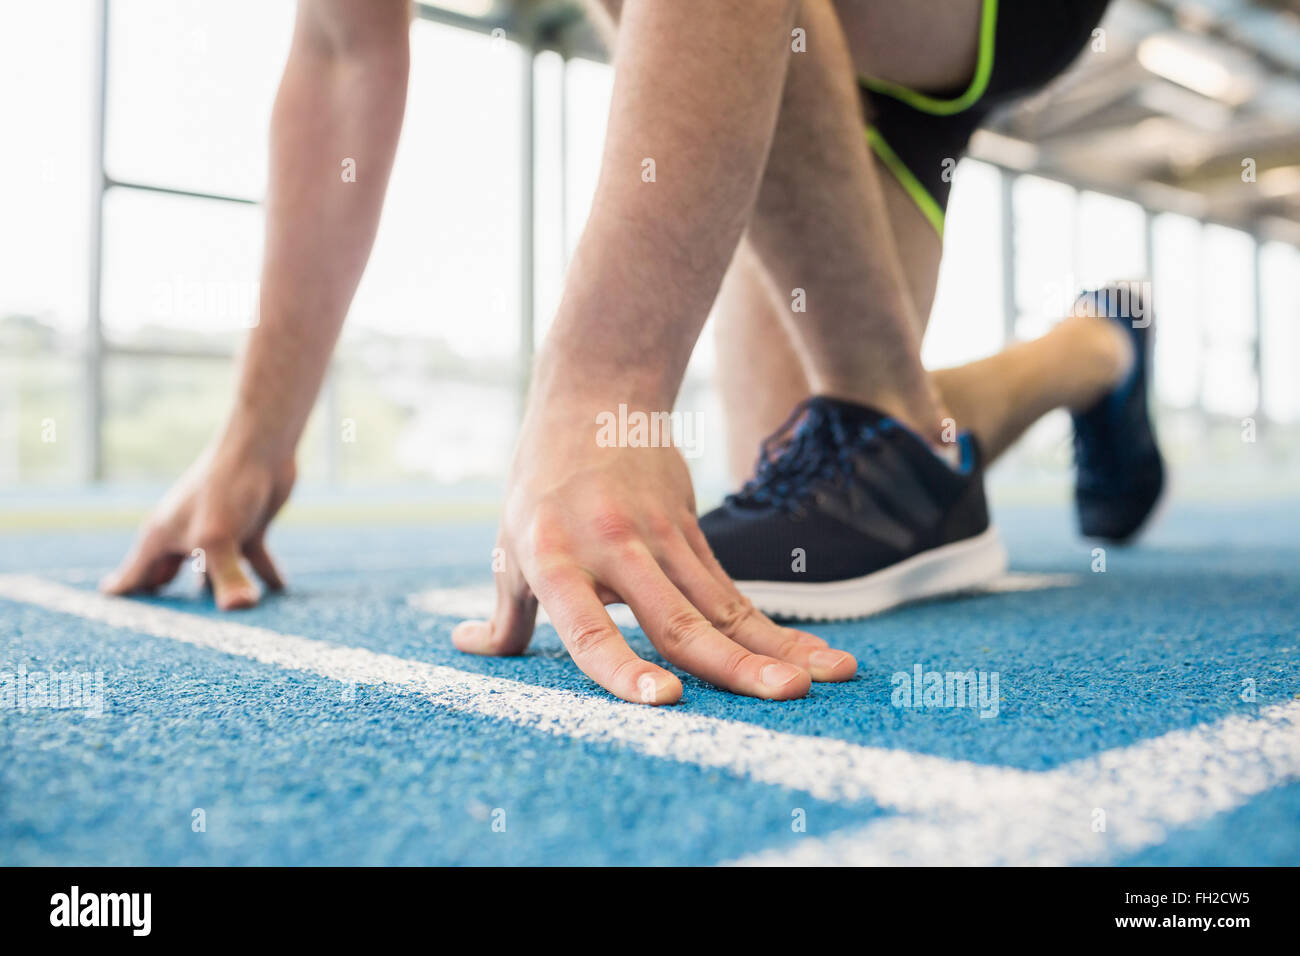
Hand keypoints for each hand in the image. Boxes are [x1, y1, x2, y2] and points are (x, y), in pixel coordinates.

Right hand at [100, 444, 295, 609]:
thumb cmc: (226, 487)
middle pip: (169, 578)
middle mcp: (185, 537)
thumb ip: (226, 577)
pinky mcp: (248, 529)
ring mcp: (216, 533)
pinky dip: (265, 575)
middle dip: (170, 605)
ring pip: (211, 573)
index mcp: (162, 538)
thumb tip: (240, 608)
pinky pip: (254, 561)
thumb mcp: (218, 538)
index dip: (123, 595)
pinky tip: (279, 592)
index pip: (135, 576)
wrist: (261, 448)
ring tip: (221, 627)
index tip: (110, 620)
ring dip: (217, 594)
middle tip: (169, 636)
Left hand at [452, 395, 856, 704]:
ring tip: (823, 682)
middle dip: (731, 664)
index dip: (622, 666)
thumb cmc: (541, 486)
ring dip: (773, 647)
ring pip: (720, 606)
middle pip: (677, 618)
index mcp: (554, 558)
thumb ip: (502, 613)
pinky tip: (817, 656)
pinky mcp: (693, 533)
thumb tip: (467, 649)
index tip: (664, 700)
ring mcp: (660, 538)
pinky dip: (776, 628)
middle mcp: (612, 548)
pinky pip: (735, 591)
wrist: (594, 399)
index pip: (587, 626)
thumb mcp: (510, 544)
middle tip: (781, 697)